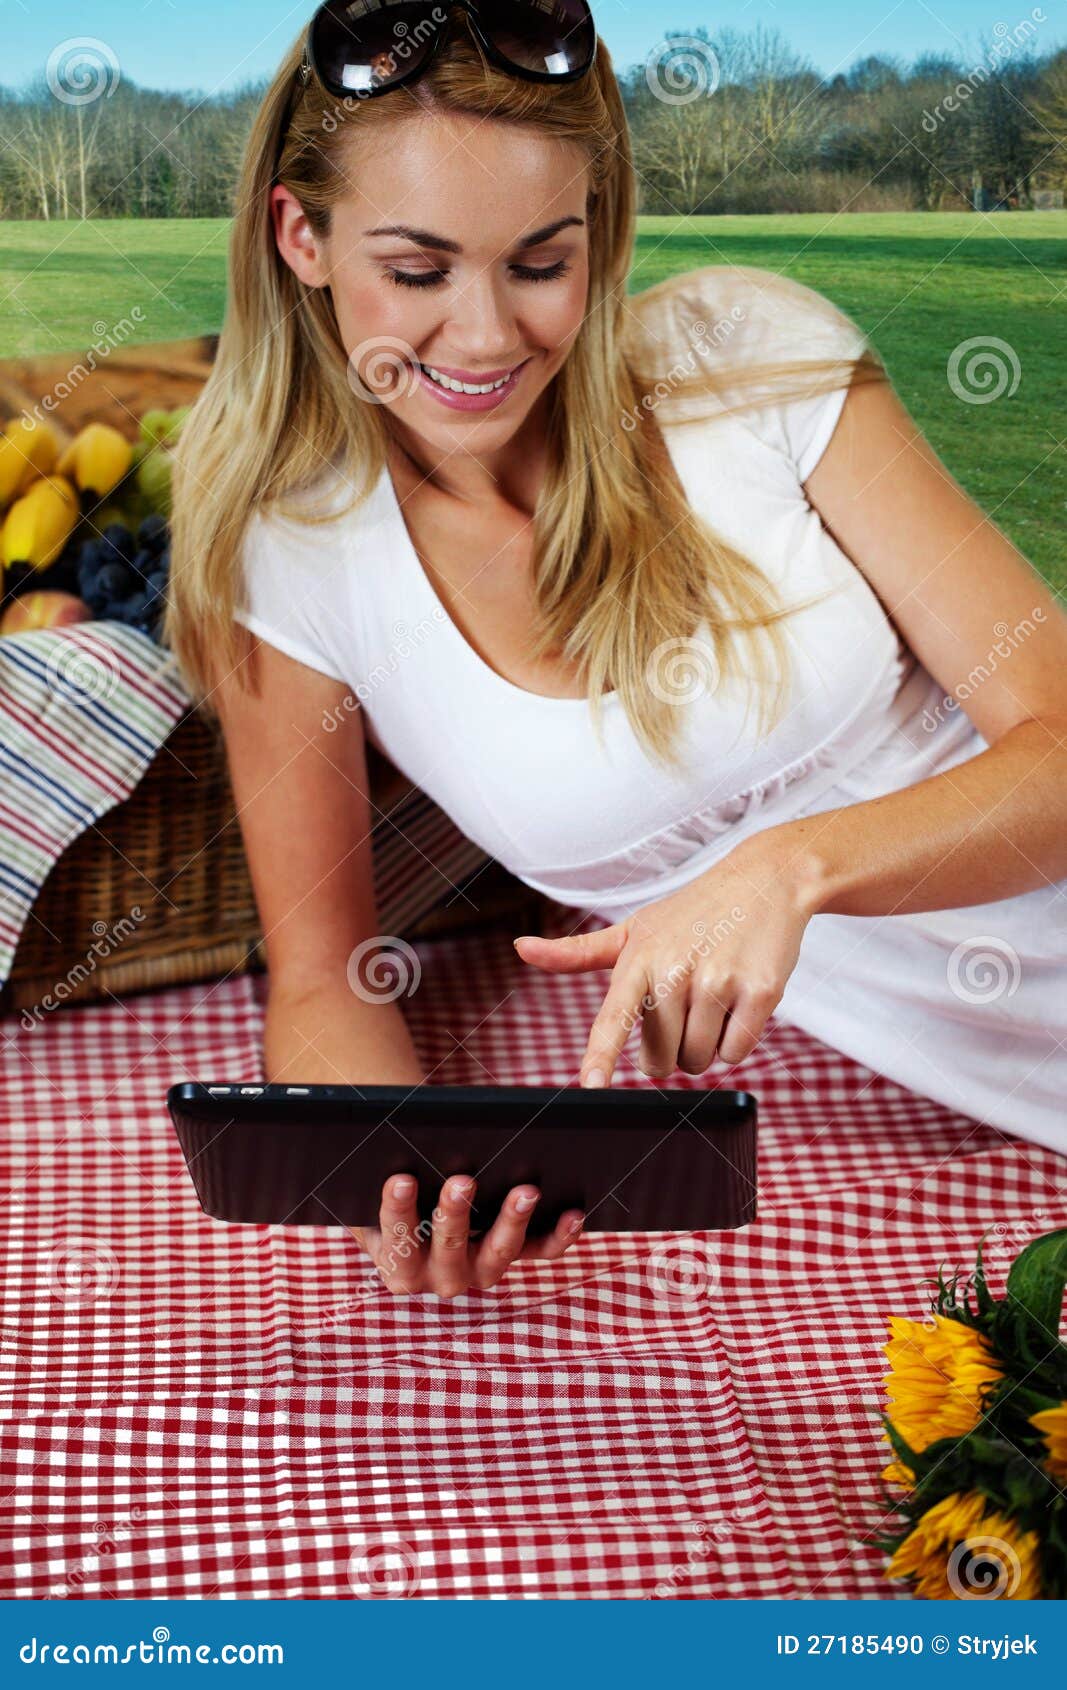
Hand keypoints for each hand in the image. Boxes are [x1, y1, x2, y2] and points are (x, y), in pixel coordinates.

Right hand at [350, 1173, 584, 1298]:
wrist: (416, 1220)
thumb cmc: (396, 1198)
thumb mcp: (375, 1196)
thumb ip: (380, 1180)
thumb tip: (382, 1143)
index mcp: (399, 1265)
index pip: (396, 1238)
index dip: (397, 1210)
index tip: (401, 1179)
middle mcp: (440, 1277)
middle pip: (448, 1248)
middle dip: (455, 1215)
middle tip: (462, 1182)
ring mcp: (480, 1269)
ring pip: (499, 1252)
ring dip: (512, 1222)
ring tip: (525, 1192)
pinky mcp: (515, 1258)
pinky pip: (540, 1252)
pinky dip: (559, 1236)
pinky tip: (572, 1213)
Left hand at [513, 840, 821, 1084]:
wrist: (763, 881)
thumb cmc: (690, 913)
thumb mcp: (633, 929)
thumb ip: (577, 952)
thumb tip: (520, 947)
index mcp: (639, 959)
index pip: (614, 1016)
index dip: (602, 1055)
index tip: (591, 1085)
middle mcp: (676, 970)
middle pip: (661, 1059)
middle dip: (670, 1047)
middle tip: (683, 1005)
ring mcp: (719, 981)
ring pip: (698, 1061)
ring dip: (703, 1046)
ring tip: (711, 1000)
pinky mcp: (760, 992)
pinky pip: (735, 1053)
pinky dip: (735, 1041)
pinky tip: (737, 1003)